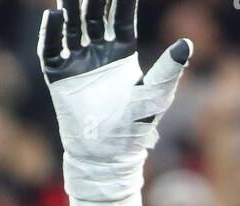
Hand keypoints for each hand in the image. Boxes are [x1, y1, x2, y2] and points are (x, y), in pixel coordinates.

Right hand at [38, 0, 190, 204]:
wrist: (106, 156)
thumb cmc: (133, 130)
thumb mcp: (154, 96)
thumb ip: (168, 69)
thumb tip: (188, 43)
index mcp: (122, 54)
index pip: (120, 16)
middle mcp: (99, 53)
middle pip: (94, 14)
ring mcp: (77, 62)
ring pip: (71, 25)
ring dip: (70, 7)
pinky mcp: (59, 75)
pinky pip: (52, 48)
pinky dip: (52, 31)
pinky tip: (55, 15)